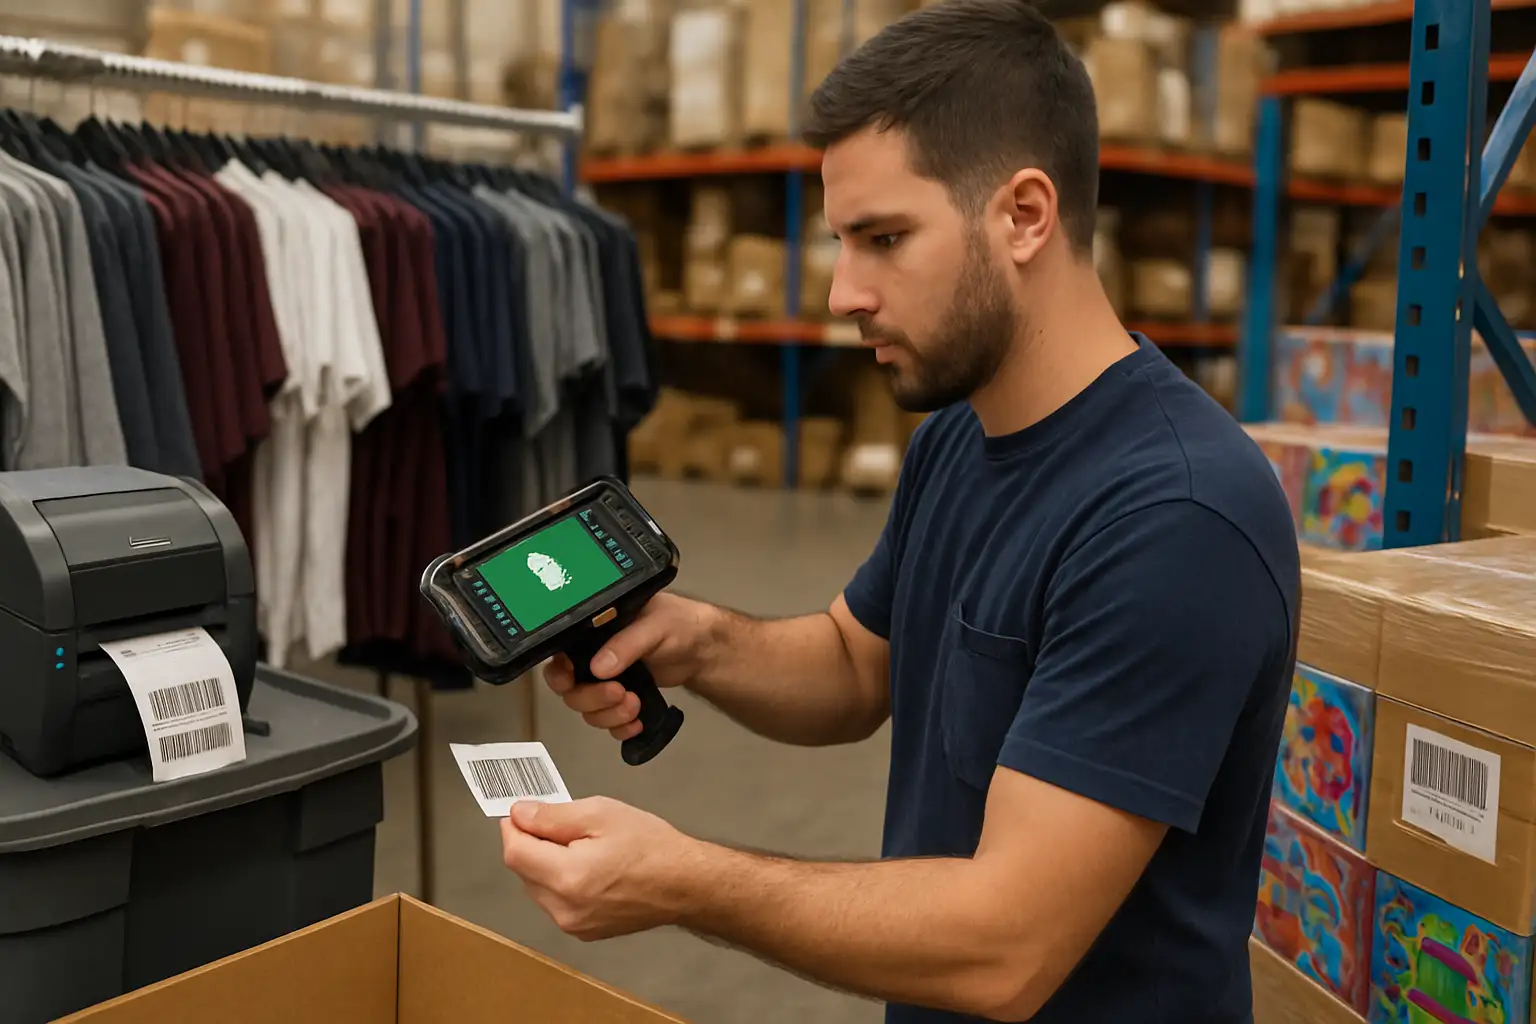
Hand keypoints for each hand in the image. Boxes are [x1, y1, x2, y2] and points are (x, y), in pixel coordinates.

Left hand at [499, 797, 698, 940]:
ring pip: (538, 887)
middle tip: (557, 822)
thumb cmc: (652, 848)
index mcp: (567, 877)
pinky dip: (561, 882)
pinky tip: (588, 867)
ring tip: (581, 846)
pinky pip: (556, 902)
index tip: (518, 812)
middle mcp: (565, 908)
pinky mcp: (584, 931)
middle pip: (523, 871)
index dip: (512, 827)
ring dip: (545, 864)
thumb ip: (553, 815)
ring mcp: (574, 924)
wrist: (685, 884)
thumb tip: (520, 814)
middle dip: (531, 844)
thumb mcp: (601, 814)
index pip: (515, 852)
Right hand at [543, 593, 718, 740]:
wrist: (704, 649)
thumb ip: (627, 644)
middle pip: (570, 689)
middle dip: (592, 698)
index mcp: (593, 630)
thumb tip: (598, 667)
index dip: (559, 672)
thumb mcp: (655, 625)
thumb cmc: (679, 624)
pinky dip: (619, 727)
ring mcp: (606, 681)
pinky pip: (607, 722)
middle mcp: (593, 656)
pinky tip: (636, 723)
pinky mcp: (620, 700)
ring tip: (635, 706)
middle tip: (618, 694)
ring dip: (608, 715)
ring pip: (587, 710)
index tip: (571, 680)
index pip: (560, 654)